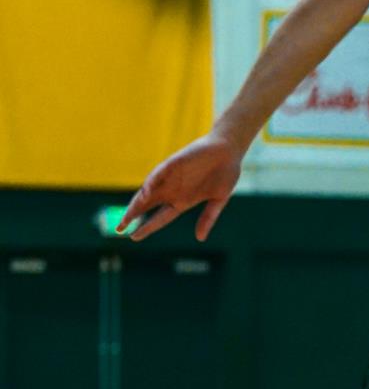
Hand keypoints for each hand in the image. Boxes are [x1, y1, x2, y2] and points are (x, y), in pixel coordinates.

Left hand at [119, 133, 242, 240]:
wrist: (229, 149)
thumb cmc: (226, 173)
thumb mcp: (219, 199)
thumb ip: (208, 218)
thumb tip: (200, 238)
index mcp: (182, 201)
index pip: (160, 217)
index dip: (147, 227)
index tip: (133, 237)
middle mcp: (172, 190)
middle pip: (147, 206)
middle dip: (133, 216)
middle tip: (118, 228)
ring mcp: (171, 177)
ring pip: (148, 191)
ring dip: (137, 203)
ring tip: (127, 215)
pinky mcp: (173, 163)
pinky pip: (159, 174)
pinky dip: (152, 182)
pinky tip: (146, 192)